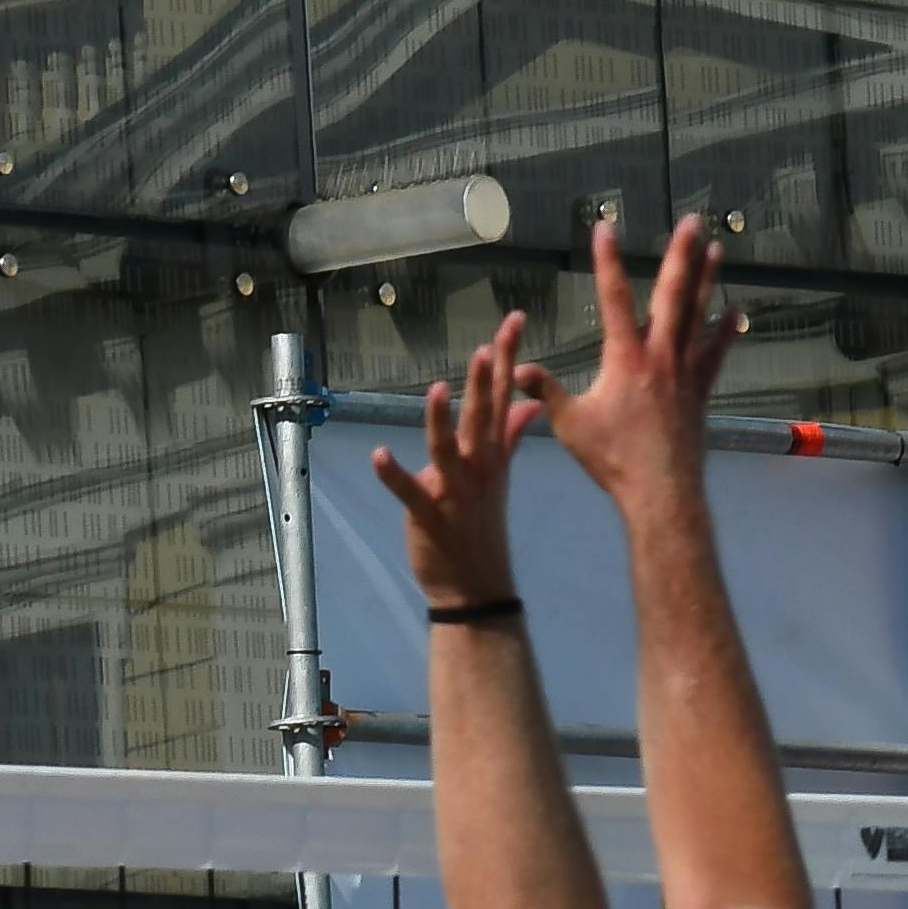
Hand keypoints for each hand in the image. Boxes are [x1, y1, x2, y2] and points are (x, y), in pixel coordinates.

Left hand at [379, 321, 540, 619]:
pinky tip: (378, 455)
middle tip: (488, 346)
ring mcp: (455, 493)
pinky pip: (412, 493)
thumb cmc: (481, 528)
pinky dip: (394, 475)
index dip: (506, 358)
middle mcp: (479, 469)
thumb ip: (510, 437)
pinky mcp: (430, 517)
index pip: (502, 398)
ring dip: (443, 422)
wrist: (476, 587)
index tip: (512, 321)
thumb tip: (529, 404)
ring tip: (439, 390)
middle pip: (482, 418)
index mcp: (492, 455)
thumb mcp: (498, 478)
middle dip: (485, 382)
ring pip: (448, 452)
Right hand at [542, 207, 736, 529]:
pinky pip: (716, 353)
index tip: (605, 227)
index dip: (607, 260)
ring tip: (716, 247)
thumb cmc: (613, 459)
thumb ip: (547, 392)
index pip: (613, 298)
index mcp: (625, 358)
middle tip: (691, 221)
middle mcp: (660, 356)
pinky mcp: (701, 391)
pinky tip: (735, 311)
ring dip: (707, 279)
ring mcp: (685, 371)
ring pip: (699, 314)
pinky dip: (725, 331)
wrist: (660, 492)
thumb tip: (516, 368)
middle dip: (680, 255)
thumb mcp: (570, 425)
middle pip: (672, 295)